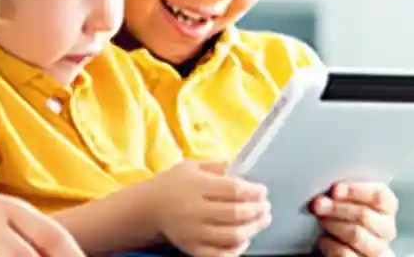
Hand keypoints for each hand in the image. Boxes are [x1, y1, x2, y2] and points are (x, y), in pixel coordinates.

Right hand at [147, 161, 270, 256]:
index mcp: (197, 186)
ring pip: (231, 236)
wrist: (148, 208)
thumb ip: (218, 166)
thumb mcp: (193, 166)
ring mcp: (193, 232)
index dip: (254, 191)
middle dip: (257, 210)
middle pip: (236, 214)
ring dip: (252, 229)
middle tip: (266, 207)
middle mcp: (195, 210)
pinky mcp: (191, 248)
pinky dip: (235, 249)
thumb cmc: (174, 184)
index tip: (263, 191)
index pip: (234, 190)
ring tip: (261, 221)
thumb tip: (245, 166)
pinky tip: (243, 240)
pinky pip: (218, 254)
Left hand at [310, 182, 397, 256]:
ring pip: (356, 234)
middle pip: (365, 215)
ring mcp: (377, 249)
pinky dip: (330, 245)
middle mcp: (386, 230)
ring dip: (334, 225)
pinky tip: (323, 240)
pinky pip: (345, 254)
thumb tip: (335, 189)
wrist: (343, 246)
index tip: (336, 189)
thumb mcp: (350, 201)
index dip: (357, 191)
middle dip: (338, 208)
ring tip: (321, 220)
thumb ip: (346, 193)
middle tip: (319, 204)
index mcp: (387, 209)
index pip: (380, 196)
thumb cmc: (346, 219)